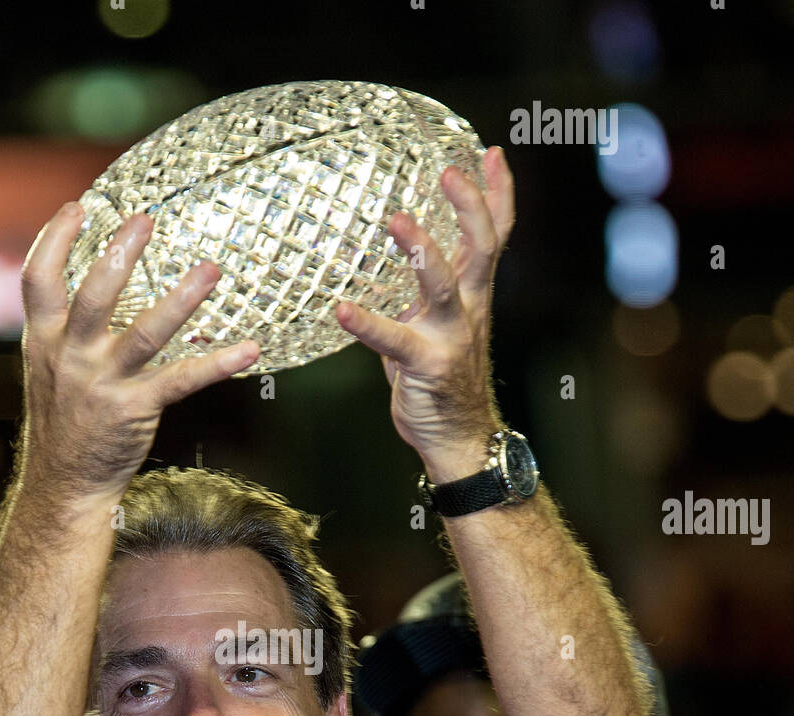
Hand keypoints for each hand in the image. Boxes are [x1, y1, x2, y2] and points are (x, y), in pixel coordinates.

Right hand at [18, 204, 259, 498]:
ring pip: (145, 333)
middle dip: (119, 254)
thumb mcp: (48, 370)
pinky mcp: (136, 410)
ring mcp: (104, 384)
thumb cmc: (64, 423)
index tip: (79, 207)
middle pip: (94, 295)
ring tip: (211, 271)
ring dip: (181, 300)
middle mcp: (71, 357)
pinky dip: (218, 364)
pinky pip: (182, 380)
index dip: (54, 239)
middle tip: (146, 219)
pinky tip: (249, 350)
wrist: (65, 484)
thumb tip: (93, 284)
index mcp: (43, 341)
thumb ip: (64, 330)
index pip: (38, 280)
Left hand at [335, 145, 514, 481]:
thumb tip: (383, 260)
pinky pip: (395, 340)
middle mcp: (469, 309)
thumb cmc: (441, 380)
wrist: (459, 438)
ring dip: (422, 251)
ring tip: (396, 221)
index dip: (497, 194)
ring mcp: (451, 336)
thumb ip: (416, 292)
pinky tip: (344, 310)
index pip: (494, 235)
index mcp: (473, 294)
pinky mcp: (427, 365)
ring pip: (445, 285)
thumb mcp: (435, 324)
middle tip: (449, 170)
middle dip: (471, 206)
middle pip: (482, 247)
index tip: (489, 152)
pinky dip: (369, 324)